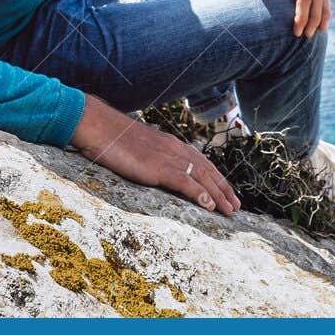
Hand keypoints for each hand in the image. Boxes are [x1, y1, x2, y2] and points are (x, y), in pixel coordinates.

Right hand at [69, 95, 239, 214]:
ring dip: (218, 194)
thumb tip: (153, 166)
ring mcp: (166, 157)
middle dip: (223, 188)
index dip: (215, 176)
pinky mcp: (157, 167)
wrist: (98, 125)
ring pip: (201, 177)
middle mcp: (174, 148)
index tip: (225, 190)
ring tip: (230, 209)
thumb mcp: (137, 146)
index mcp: (170, 143)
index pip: (200, 161)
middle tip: (236, 205)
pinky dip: (200, 193)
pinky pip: (184, 182)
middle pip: (207, 169)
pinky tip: (209, 205)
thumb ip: (150, 155)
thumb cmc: (111, 136)